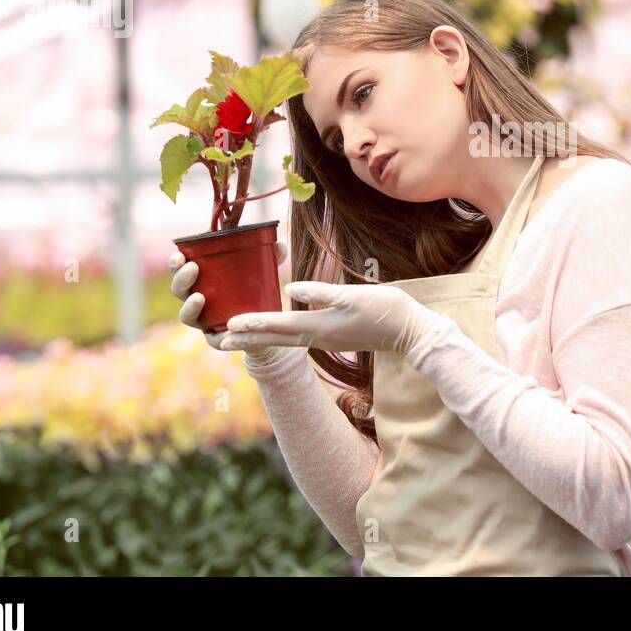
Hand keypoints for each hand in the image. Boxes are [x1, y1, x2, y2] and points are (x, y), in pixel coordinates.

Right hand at [168, 242, 288, 358]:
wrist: (268, 328)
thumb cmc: (258, 292)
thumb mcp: (263, 273)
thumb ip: (270, 258)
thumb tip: (279, 245)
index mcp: (202, 281)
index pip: (181, 271)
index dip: (175, 264)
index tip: (180, 254)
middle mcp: (197, 302)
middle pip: (179, 291)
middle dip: (181, 279)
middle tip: (192, 267)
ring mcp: (205, 322)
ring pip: (186, 316)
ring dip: (189, 306)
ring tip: (199, 297)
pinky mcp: (218, 341)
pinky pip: (212, 340)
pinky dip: (215, 335)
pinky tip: (221, 330)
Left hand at [220, 281, 452, 357]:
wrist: (411, 332)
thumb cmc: (386, 310)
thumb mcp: (353, 295)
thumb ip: (321, 292)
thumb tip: (289, 289)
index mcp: (321, 326)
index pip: (279, 325)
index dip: (253, 324)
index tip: (228, 324)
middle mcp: (319, 337)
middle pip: (276, 339)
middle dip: (248, 339)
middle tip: (219, 341)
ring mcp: (328, 340)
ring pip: (287, 340)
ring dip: (262, 339)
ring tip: (239, 339)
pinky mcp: (336, 338)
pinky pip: (300, 338)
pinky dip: (281, 336)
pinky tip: (280, 330)